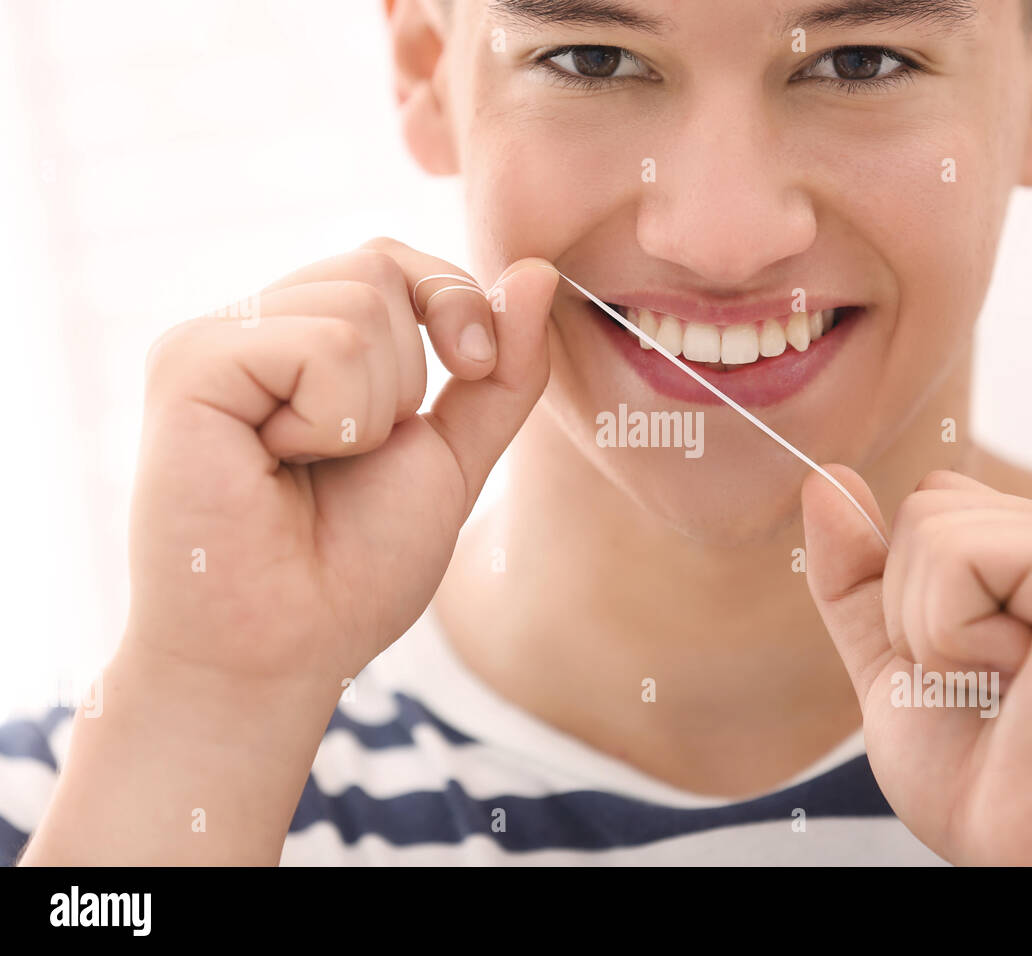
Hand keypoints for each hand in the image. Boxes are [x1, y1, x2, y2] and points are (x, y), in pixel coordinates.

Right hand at [127, 238, 557, 689]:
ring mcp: (214, 339)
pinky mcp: (188, 363)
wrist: (285, 649)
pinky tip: (277, 464)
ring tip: (307, 465)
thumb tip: (536, 269)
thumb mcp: (454, 455)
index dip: (451, 302)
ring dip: (372, 410)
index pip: (393, 259)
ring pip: (359, 303)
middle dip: (409, 378)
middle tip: (349, 456)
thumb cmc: (355, 566)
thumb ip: (501, 371)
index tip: (473, 369)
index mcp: (304, 338)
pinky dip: (334, 419)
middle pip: (380, 267)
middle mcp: (253, 327)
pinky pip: (320, 343)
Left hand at [801, 467, 1031, 864]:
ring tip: (1010, 687)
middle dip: (916, 610)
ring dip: (934, 630)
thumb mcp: (893, 657)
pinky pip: (957, 554)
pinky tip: (1025, 680)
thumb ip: (857, 571)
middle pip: (926, 503)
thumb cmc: (977, 774)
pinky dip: (953, 635)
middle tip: (991, 687)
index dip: (913, 592)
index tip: (969, 670)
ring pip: (932, 522)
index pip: (933, 502)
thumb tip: (824, 478)